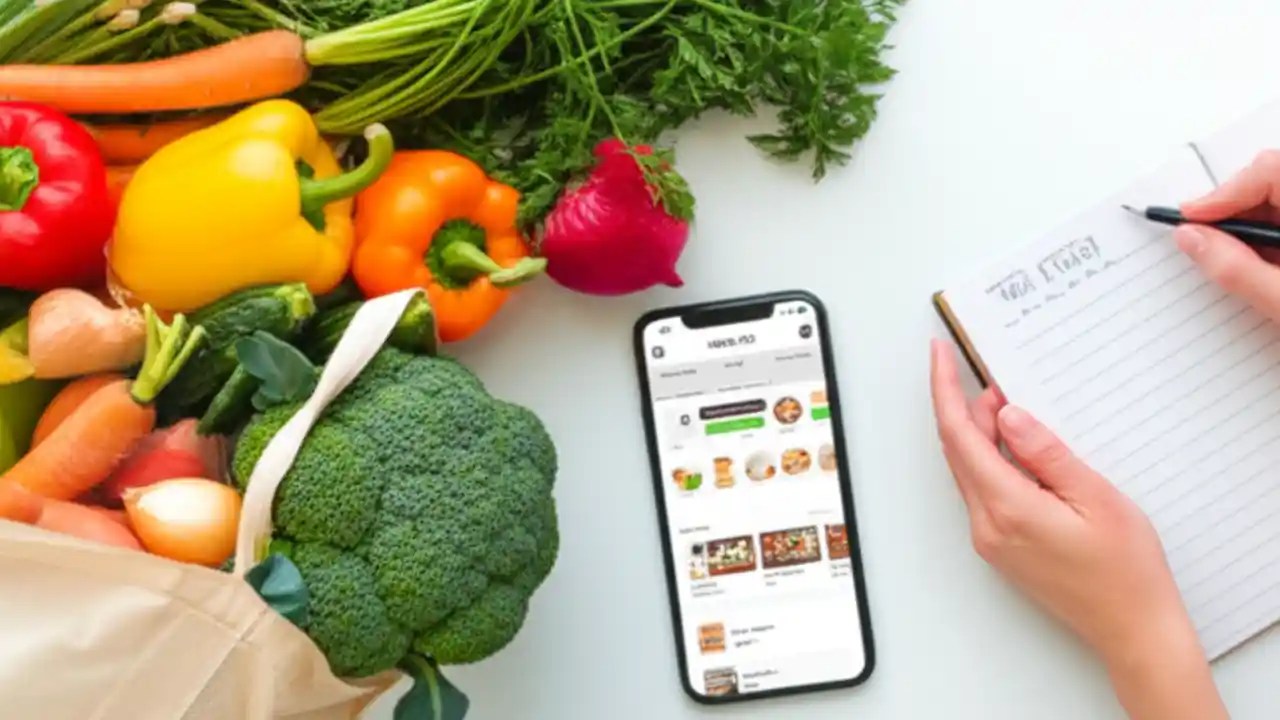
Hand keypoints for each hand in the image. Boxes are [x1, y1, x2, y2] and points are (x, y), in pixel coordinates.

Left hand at [930, 340, 1226, 719]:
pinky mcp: (1000, 547)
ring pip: (969, 470)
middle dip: (965, 407)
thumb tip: (1008, 415)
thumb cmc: (1125, 568)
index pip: (960, 435)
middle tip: (990, 374)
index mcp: (1006, 508)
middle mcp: (986, 524)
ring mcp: (990, 539)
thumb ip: (1045, 453)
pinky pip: (983, 490)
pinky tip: (1017, 447)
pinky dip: (991, 460)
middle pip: (958, 451)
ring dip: (981, 434)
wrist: (1133, 628)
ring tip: (1010, 404)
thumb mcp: (1094, 496)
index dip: (944, 390)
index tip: (938, 355)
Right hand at [1179, 150, 1279, 317]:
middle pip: (1271, 180)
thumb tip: (1190, 238)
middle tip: (1208, 244)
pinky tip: (1269, 267)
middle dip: (1235, 210)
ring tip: (1247, 267)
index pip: (1268, 171)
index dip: (1224, 195)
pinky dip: (1270, 236)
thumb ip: (1236, 269)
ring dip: (1252, 226)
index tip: (1191, 221)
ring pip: (1276, 198)